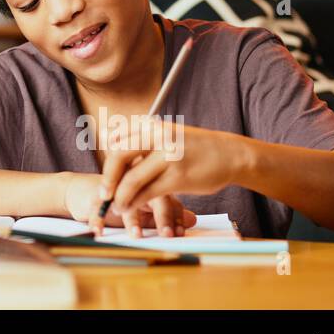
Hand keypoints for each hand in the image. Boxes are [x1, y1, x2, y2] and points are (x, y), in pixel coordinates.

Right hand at [64, 172, 196, 237]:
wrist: (81, 190)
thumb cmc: (118, 199)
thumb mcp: (145, 208)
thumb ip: (166, 212)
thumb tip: (193, 220)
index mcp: (150, 181)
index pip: (167, 196)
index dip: (175, 216)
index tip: (179, 234)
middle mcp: (135, 180)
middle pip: (153, 193)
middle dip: (161, 217)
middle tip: (166, 235)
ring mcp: (114, 184)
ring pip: (127, 198)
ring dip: (131, 218)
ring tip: (136, 235)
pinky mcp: (95, 191)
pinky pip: (98, 204)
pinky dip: (98, 218)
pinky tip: (100, 230)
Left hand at [96, 120, 248, 230]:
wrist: (230, 154)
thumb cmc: (195, 148)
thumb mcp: (167, 135)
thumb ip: (142, 142)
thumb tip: (110, 146)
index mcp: (152, 126)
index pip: (118, 140)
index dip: (107, 160)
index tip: (104, 176)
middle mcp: (158, 138)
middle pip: (119, 156)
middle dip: (107, 178)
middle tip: (102, 194)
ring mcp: (168, 157)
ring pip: (132, 179)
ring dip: (120, 197)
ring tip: (116, 206)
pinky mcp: (178, 177)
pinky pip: (148, 193)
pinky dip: (135, 203)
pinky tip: (132, 208)